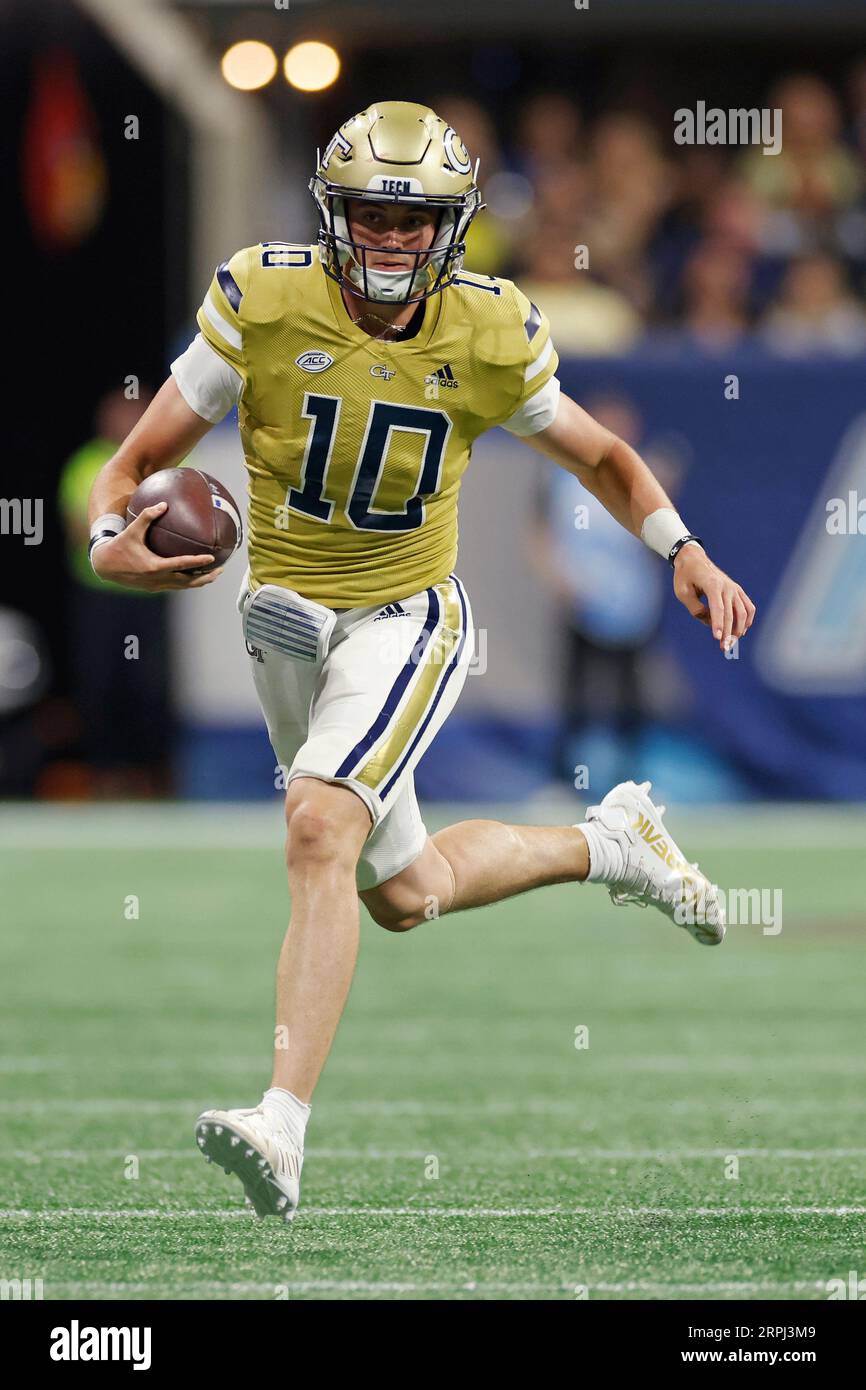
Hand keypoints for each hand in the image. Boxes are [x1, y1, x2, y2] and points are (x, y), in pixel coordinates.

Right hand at [90, 503, 223, 590]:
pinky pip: (176, 586)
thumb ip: (148, 516)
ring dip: (199, 582)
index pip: (181, 565)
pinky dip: (188, 582)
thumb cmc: (119, 545)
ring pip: (183, 586)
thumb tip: (164, 504)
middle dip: (205, 577)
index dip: (197, 562)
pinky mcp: (154, 588)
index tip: (212, 558)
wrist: (105, 566)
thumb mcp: (132, 530)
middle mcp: (157, 579)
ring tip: (213, 574)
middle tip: (220, 569)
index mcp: (154, 566)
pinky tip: (195, 575)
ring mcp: (156, 586)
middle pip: (188, 581)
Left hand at [672, 544, 755, 651]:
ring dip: (739, 629)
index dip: (718, 624)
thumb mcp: (682, 592)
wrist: (694, 559)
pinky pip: (748, 607)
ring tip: (731, 643)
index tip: (717, 638)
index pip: (718, 608)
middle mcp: (727, 586)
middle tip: (724, 648)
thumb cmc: (685, 576)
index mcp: (712, 584)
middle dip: (728, 633)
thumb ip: (695, 608)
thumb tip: (709, 621)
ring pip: (743, 612)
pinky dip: (748, 619)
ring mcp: (734, 588)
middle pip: (731, 613)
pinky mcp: (737, 590)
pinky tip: (742, 631)